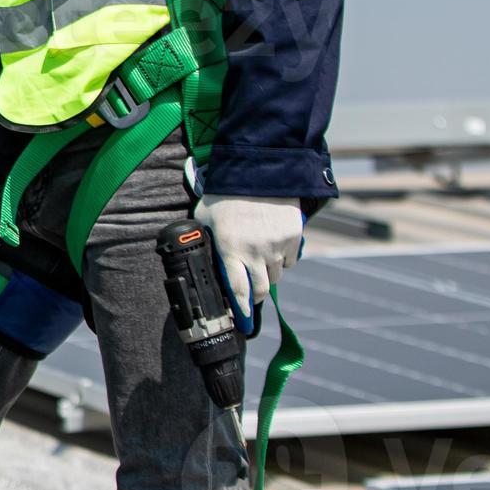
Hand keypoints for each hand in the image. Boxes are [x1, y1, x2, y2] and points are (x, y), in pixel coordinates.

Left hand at [197, 195, 304, 331]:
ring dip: (270, 275)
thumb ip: (204, 237)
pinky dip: (284, 259)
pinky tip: (274, 247)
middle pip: (262, 288)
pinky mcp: (293, 237)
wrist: (259, 169)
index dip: (241, 308)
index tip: (242, 320)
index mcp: (230, 249)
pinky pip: (291, 259)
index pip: (237, 289)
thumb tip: (196, 252)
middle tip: (253, 296)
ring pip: (277, 275)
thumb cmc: (226, 193)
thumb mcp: (205, 216)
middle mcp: (255, 252)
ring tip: (261, 263)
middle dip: (257, 295)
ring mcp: (277, 245)